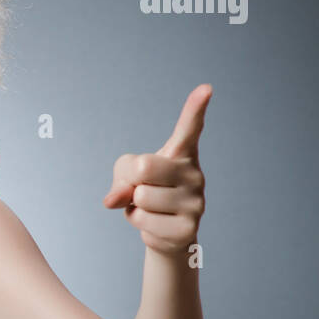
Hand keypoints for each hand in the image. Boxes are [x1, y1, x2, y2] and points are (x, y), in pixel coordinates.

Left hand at [102, 84, 209, 257]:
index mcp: (180, 154)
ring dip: (134, 206)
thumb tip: (112, 200)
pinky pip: (143, 221)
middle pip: (144, 167)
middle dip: (132, 181)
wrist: (163, 230)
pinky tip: (155, 224)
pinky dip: (138, 223)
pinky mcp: (189, 227)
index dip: (195, 108)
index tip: (206, 88)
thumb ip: (119, 179)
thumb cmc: (145, 191)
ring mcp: (196, 201)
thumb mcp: (126, 175)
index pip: (189, 128)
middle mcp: (194, 174)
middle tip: (144, 189)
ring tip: (150, 208)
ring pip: (140, 197)